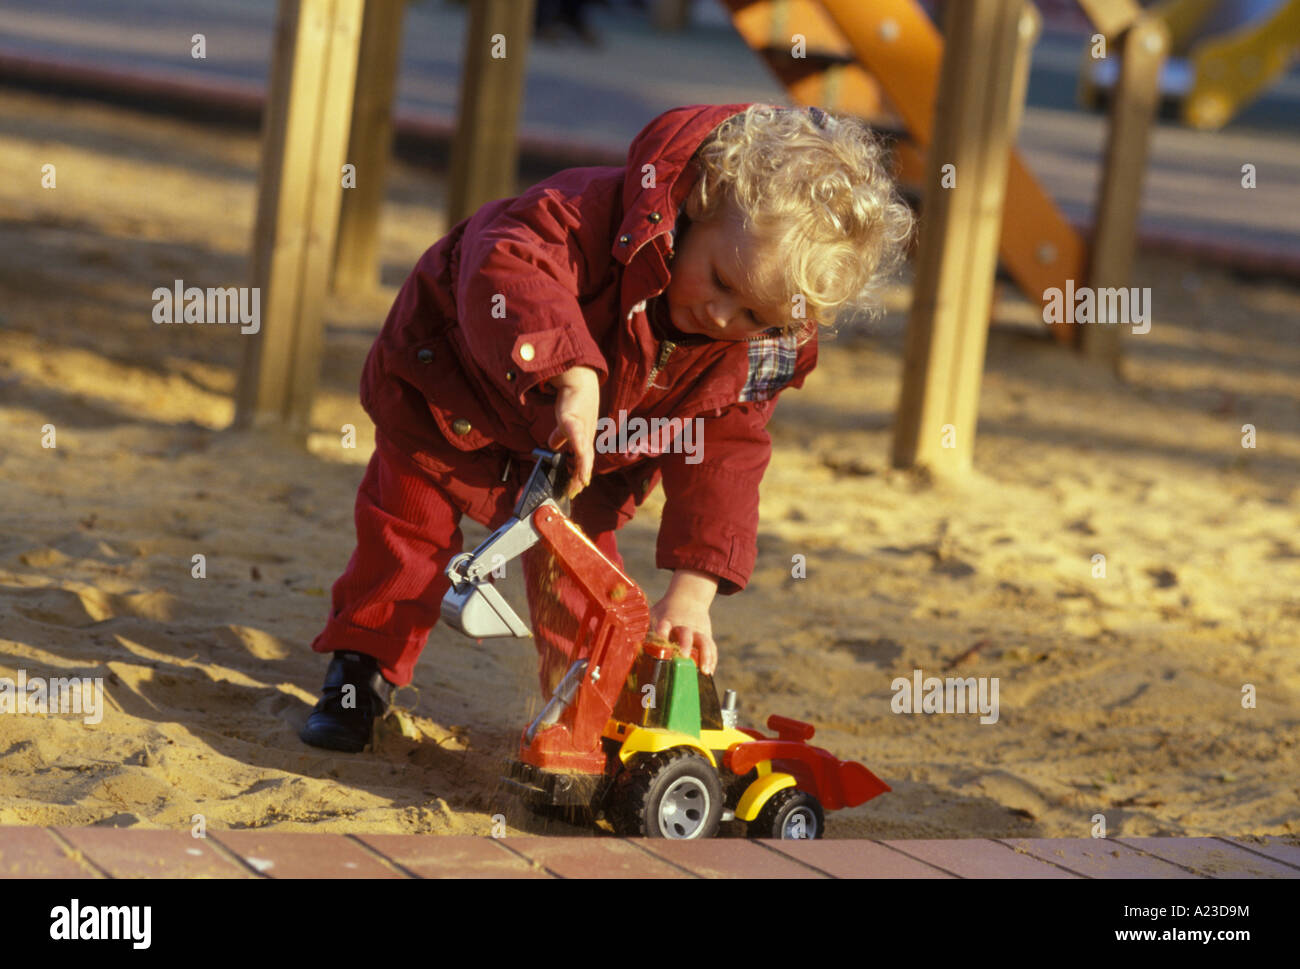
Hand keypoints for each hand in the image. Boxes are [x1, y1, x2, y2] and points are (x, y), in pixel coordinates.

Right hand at [546, 365, 599, 498]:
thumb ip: (560, 436)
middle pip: (584, 462)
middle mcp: (586, 438)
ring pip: (584, 456)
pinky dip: (580, 456)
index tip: (573, 489)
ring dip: (581, 471)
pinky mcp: (574, 422)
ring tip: (578, 484)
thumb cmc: (574, 402)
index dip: (578, 475)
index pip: (582, 461)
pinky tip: (579, 463)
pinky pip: (578, 442)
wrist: (578, 382)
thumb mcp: (566, 424)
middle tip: (574, 492)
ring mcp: (582, 431)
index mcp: (583, 439)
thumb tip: (552, 446)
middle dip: (579, 478)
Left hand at [649, 569, 719, 673]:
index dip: (662, 633)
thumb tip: (623, 649)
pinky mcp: (706, 635)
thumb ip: (642, 630)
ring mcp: (696, 631)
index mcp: (667, 620)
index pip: (664, 626)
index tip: (660, 641)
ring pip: (703, 641)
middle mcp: (683, 626)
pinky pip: (711, 647)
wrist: (687, 597)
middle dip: (685, 645)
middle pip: (686, 634)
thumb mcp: (652, 615)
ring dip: (704, 656)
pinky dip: (712, 659)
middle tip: (684, 657)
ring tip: (705, 671)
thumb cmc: (665, 613)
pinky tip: (710, 671)